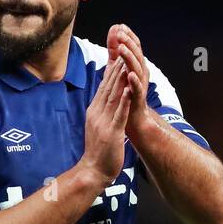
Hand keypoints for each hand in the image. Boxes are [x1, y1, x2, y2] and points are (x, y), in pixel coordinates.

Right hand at [80, 54, 131, 187]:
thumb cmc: (98, 151)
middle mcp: (97, 114)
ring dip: (121, 80)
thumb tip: (105, 100)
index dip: (111, 72)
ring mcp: (104, 123)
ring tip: (127, 64)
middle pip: (108, 88)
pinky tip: (130, 90)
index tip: (117, 57)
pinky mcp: (112, 133)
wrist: (92, 171)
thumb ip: (101, 112)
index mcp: (94, 112)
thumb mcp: (97, 127)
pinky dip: (125, 101)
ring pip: (114, 97)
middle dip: (116, 70)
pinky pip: (119, 114)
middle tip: (123, 52)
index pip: (103, 88)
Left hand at [107, 23, 152, 139]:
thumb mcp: (119, 71)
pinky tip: (130, 74)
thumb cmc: (125, 94)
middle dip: (128, 42)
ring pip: (137, 68)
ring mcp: (140, 85)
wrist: (133, 120)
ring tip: (121, 48)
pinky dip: (134, 81)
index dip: (127, 36)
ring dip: (129, 57)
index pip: (133, 47)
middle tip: (120, 32)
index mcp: (135, 66)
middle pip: (136, 54)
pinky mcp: (139, 99)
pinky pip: (138, 88)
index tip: (119, 26)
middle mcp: (140, 73)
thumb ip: (116, 52)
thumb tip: (114, 31)